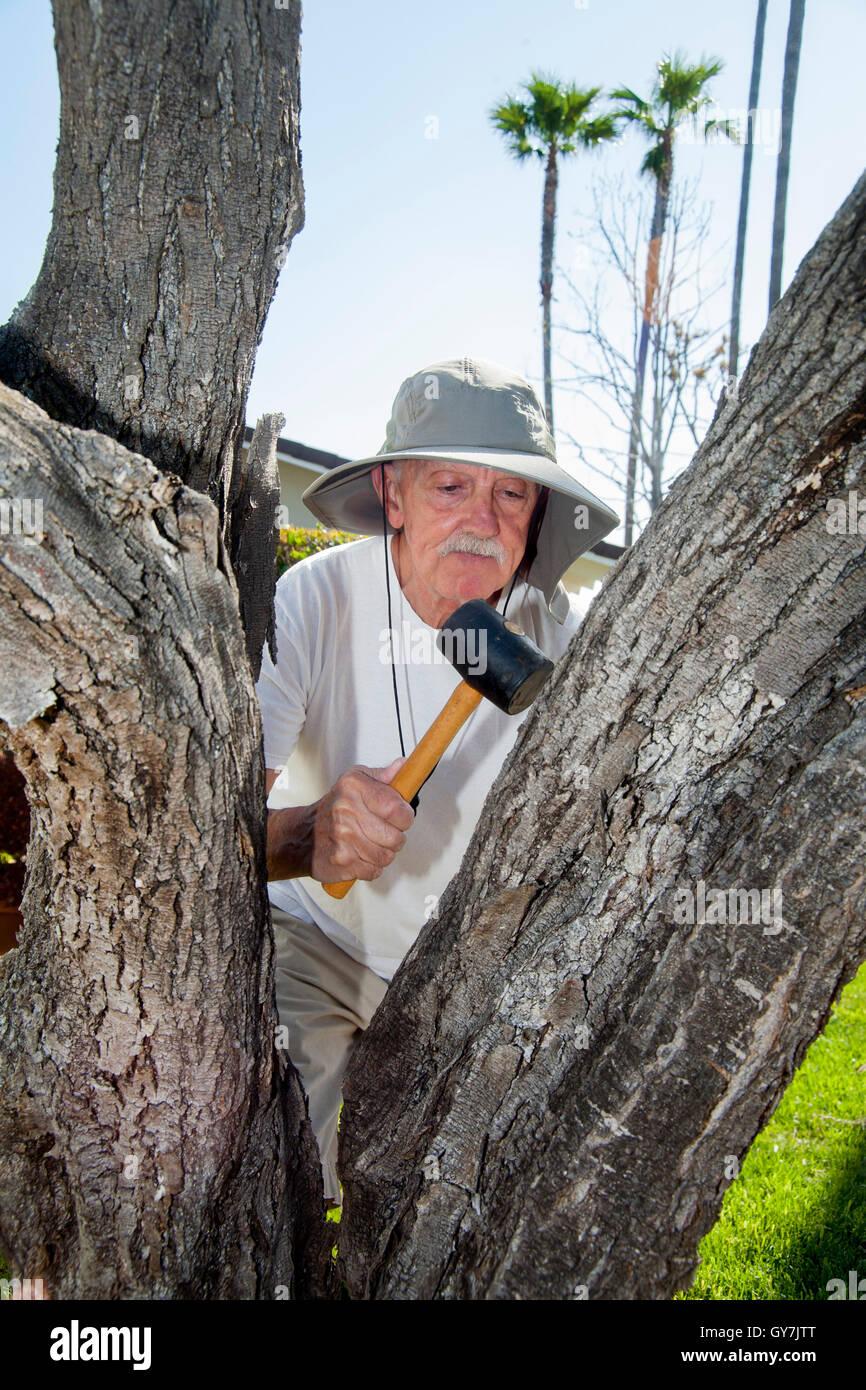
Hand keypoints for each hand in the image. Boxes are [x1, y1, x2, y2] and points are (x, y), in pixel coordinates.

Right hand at [310, 757, 414, 883]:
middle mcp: (346, 810)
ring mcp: (343, 837)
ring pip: (386, 856)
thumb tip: (403, 766)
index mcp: (353, 786)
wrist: (303, 834)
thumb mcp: (355, 782)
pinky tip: (360, 855)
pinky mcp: (342, 861)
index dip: (405, 816)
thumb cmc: (334, 808)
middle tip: (383, 832)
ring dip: (383, 853)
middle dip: (396, 838)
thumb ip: (382, 777)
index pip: (396, 807)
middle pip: (395, 836)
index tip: (401, 817)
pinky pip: (374, 870)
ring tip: (369, 843)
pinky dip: (371, 867)